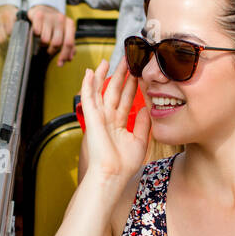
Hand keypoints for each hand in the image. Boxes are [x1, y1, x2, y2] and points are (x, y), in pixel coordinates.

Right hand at [27, 4, 75, 66]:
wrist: (44, 9)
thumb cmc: (55, 25)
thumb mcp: (65, 33)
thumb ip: (69, 46)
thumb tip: (69, 59)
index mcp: (70, 24)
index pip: (69, 43)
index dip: (64, 55)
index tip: (59, 64)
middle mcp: (61, 19)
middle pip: (57, 43)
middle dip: (52, 50)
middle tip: (49, 50)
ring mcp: (50, 17)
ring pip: (45, 40)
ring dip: (43, 44)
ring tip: (43, 39)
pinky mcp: (39, 16)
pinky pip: (37, 33)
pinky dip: (36, 35)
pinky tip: (38, 32)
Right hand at [79, 58, 150, 191]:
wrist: (113, 175)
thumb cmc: (124, 165)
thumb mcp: (140, 141)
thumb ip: (143, 124)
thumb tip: (147, 108)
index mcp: (119, 125)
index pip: (125, 100)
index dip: (131, 86)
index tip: (137, 72)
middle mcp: (108, 120)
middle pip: (114, 92)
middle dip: (120, 76)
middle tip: (126, 60)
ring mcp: (99, 118)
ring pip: (101, 91)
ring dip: (103, 75)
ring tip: (108, 60)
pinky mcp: (92, 119)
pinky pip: (89, 98)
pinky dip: (88, 85)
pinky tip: (89, 72)